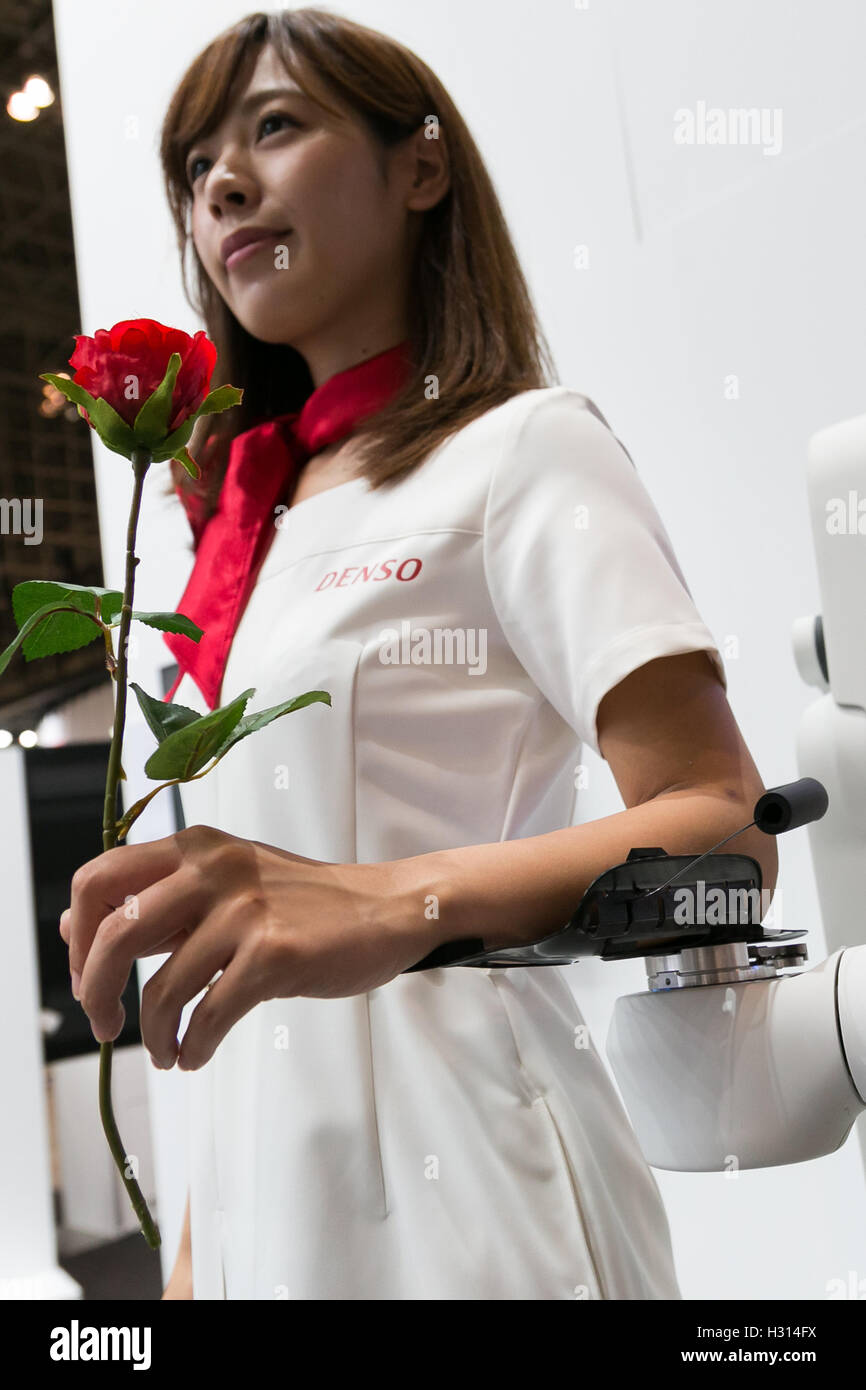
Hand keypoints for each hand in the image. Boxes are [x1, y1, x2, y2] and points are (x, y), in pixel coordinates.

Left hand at [58, 825, 441, 1070]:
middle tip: (106, 1026)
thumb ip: (156, 904)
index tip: (87, 979)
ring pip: (162, 988)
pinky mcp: (275, 952)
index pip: (99, 880)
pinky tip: (196, 1054)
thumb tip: (74, 928)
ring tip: (167, 1051)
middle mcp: (214, 868)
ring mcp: (245, 909)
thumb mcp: (224, 886)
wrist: (385, 910)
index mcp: (194, 847)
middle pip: (115, 933)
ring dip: (154, 1035)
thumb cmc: (302, 904)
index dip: (78, 939)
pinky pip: (210, 1015)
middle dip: (97, 992)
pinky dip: (194, 1046)